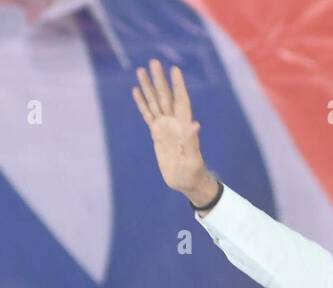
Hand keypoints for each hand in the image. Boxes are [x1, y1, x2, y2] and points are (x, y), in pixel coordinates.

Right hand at [133, 58, 217, 206]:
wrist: (186, 181)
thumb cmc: (192, 172)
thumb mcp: (193, 159)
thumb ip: (192, 141)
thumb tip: (195, 124)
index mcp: (184, 125)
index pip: (181, 101)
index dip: (178, 86)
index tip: (174, 69)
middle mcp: (174, 122)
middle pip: (165, 97)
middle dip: (160, 80)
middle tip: (153, 62)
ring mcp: (165, 126)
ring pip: (155, 102)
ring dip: (148, 87)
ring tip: (141, 70)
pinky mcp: (157, 134)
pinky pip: (147, 115)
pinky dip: (142, 103)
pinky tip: (137, 91)